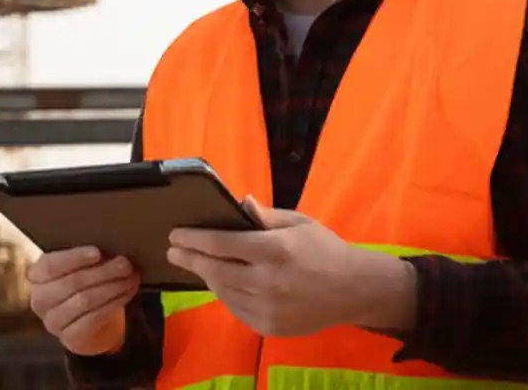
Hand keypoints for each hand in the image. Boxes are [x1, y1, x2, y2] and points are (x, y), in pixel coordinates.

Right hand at [27, 246, 140, 355]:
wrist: (90, 319)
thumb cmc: (85, 281)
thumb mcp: (81, 266)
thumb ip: (89, 255)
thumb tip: (113, 244)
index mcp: (37, 275)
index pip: (51, 266)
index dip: (74, 258)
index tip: (98, 252)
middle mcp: (39, 300)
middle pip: (72, 283)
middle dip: (102, 272)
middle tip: (125, 263)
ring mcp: (52, 322)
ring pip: (85, 301)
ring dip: (112, 287)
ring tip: (131, 276)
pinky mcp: (69, 338)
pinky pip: (94, 319)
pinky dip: (113, 303)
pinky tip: (127, 292)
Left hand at [166, 195, 367, 336]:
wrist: (354, 290)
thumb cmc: (325, 249)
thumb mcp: (299, 222)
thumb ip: (266, 216)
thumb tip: (240, 202)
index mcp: (275, 249)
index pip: (222, 243)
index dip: (194, 238)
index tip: (176, 234)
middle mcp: (268, 281)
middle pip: (215, 270)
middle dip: (189, 259)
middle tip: (173, 251)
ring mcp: (268, 307)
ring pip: (223, 291)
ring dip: (206, 276)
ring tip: (197, 264)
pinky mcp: (269, 327)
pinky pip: (236, 309)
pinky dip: (225, 294)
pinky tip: (221, 283)